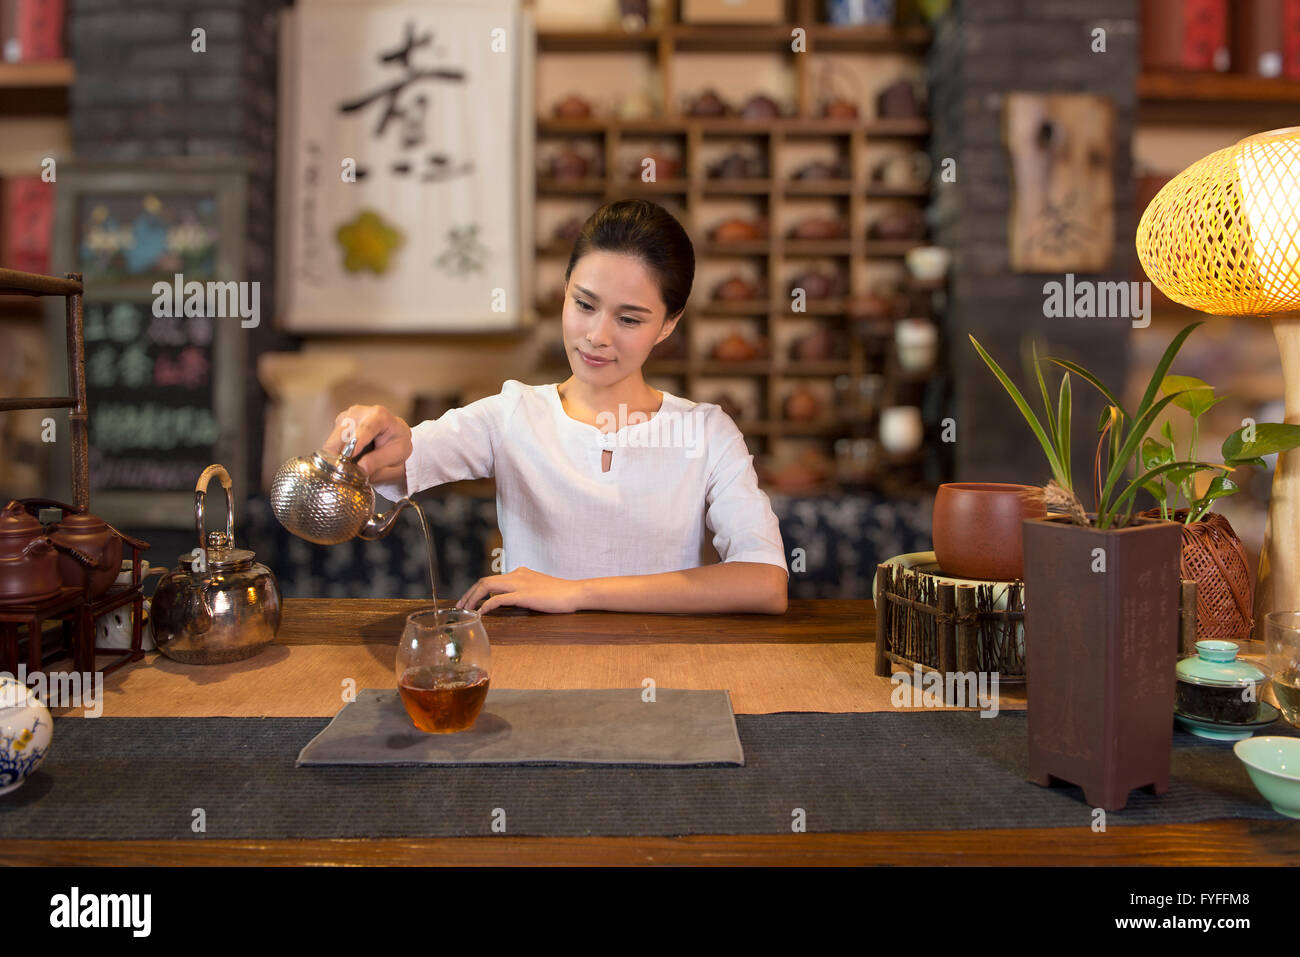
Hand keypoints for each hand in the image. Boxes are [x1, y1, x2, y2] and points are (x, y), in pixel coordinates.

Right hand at [322, 404, 412, 485]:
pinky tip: (345, 461)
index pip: (366, 428)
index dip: (356, 442)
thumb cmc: (396, 442)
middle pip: (343, 434)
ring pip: (333, 440)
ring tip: (348, 469)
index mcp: (379, 415)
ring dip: (337, 456)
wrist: (393, 435)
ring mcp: (345, 417)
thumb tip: (360, 468)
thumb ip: (378, 461)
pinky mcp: (337, 425)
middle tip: (345, 474)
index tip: (350, 456)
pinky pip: (330, 444)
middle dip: (341, 454)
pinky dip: (335, 455)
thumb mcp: (396, 454)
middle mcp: (359, 412)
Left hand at [457, 566, 584, 614]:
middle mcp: (517, 575)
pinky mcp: (523, 595)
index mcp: (520, 573)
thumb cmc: (561, 594)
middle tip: (460, 606)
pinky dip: (486, 606)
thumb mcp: (539, 589)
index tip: (469, 601)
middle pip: (484, 580)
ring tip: (465, 610)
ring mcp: (519, 584)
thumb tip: (512, 601)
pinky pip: (497, 599)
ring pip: (487, 586)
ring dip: (473, 598)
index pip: (492, 579)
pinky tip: (480, 615)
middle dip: (469, 593)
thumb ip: (525, 591)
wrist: (575, 592)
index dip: (477, 589)